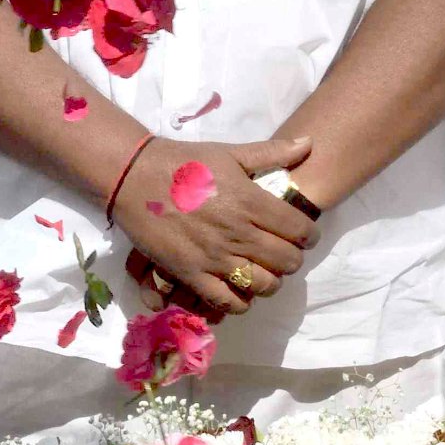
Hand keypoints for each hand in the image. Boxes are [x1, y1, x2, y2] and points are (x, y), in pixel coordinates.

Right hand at [107, 137, 314, 318]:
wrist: (134, 177)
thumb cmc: (184, 162)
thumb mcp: (230, 153)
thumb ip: (271, 153)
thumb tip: (309, 142)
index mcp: (250, 201)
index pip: (299, 229)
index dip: (309, 235)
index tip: (304, 235)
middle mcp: (238, 233)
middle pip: (286, 261)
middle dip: (293, 260)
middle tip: (285, 254)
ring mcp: (214, 257)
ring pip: (262, 285)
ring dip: (270, 282)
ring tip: (265, 273)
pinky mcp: (191, 273)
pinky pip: (226, 301)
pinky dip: (240, 302)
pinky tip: (240, 291)